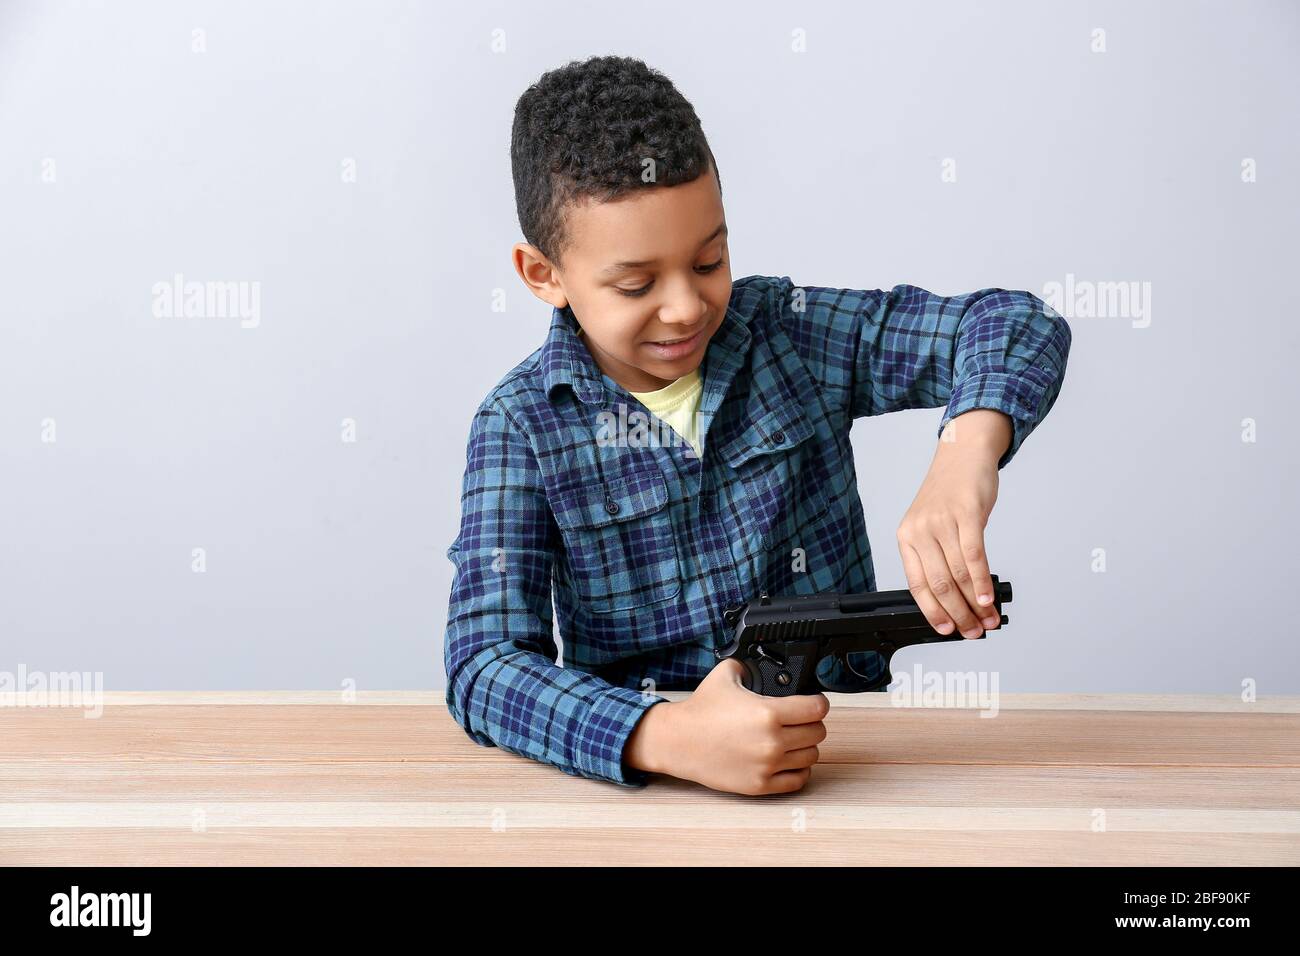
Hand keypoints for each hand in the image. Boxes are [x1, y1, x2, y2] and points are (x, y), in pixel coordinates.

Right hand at [623, 659, 827, 794]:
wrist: (678, 742)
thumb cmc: (700, 711)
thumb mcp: (725, 674)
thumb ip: (748, 665)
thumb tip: (760, 664)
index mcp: (768, 713)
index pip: (817, 709)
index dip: (818, 702)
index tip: (813, 702)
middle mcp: (772, 741)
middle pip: (817, 733)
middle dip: (812, 723)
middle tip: (800, 720)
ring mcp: (767, 766)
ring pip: (811, 757)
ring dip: (806, 746)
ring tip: (794, 739)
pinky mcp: (760, 785)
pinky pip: (797, 780)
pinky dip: (798, 769)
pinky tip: (789, 759)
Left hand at [895, 410, 1008, 638]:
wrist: (962, 455)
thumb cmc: (948, 495)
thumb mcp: (931, 525)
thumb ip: (938, 557)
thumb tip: (958, 597)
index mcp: (906, 537)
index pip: (916, 584)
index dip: (932, 611)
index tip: (947, 630)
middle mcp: (919, 530)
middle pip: (939, 584)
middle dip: (958, 613)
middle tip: (974, 631)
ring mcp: (942, 521)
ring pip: (958, 574)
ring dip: (975, 602)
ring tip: (989, 618)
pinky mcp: (966, 514)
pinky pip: (973, 555)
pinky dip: (982, 581)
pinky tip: (989, 598)